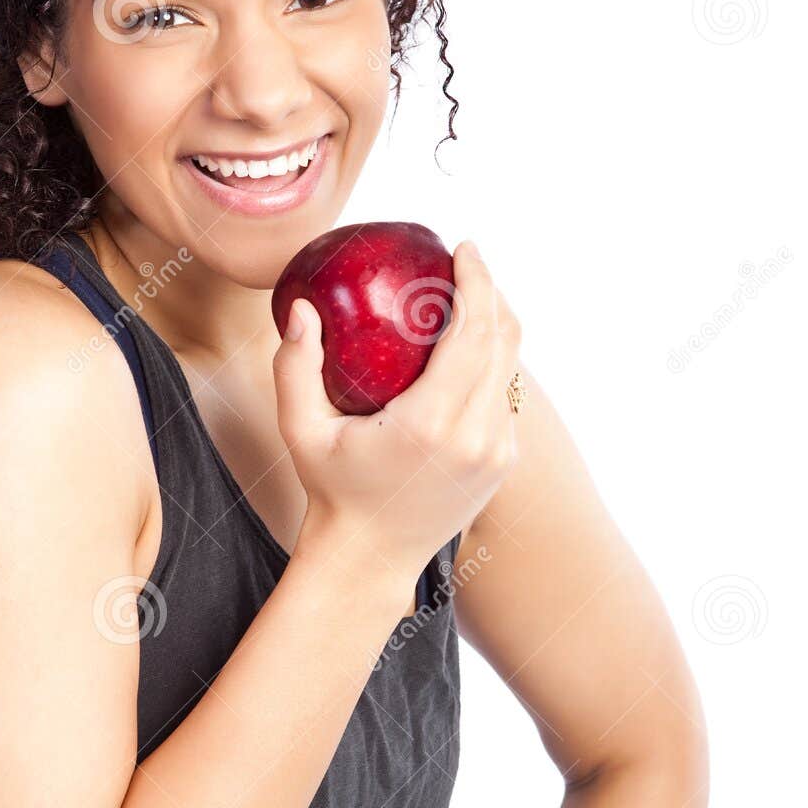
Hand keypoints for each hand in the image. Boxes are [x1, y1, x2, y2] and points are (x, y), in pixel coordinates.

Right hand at [274, 241, 521, 584]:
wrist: (371, 559)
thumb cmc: (332, 492)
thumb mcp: (301, 431)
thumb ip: (294, 366)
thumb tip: (300, 308)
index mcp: (432, 422)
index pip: (473, 330)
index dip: (476, 280)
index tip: (463, 248)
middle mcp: (476, 435)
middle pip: (504, 338)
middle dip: (491, 290)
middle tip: (466, 261)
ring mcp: (496, 451)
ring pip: (512, 365)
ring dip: (497, 322)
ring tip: (469, 296)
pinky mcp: (502, 462)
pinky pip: (506, 395)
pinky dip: (494, 360)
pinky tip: (470, 345)